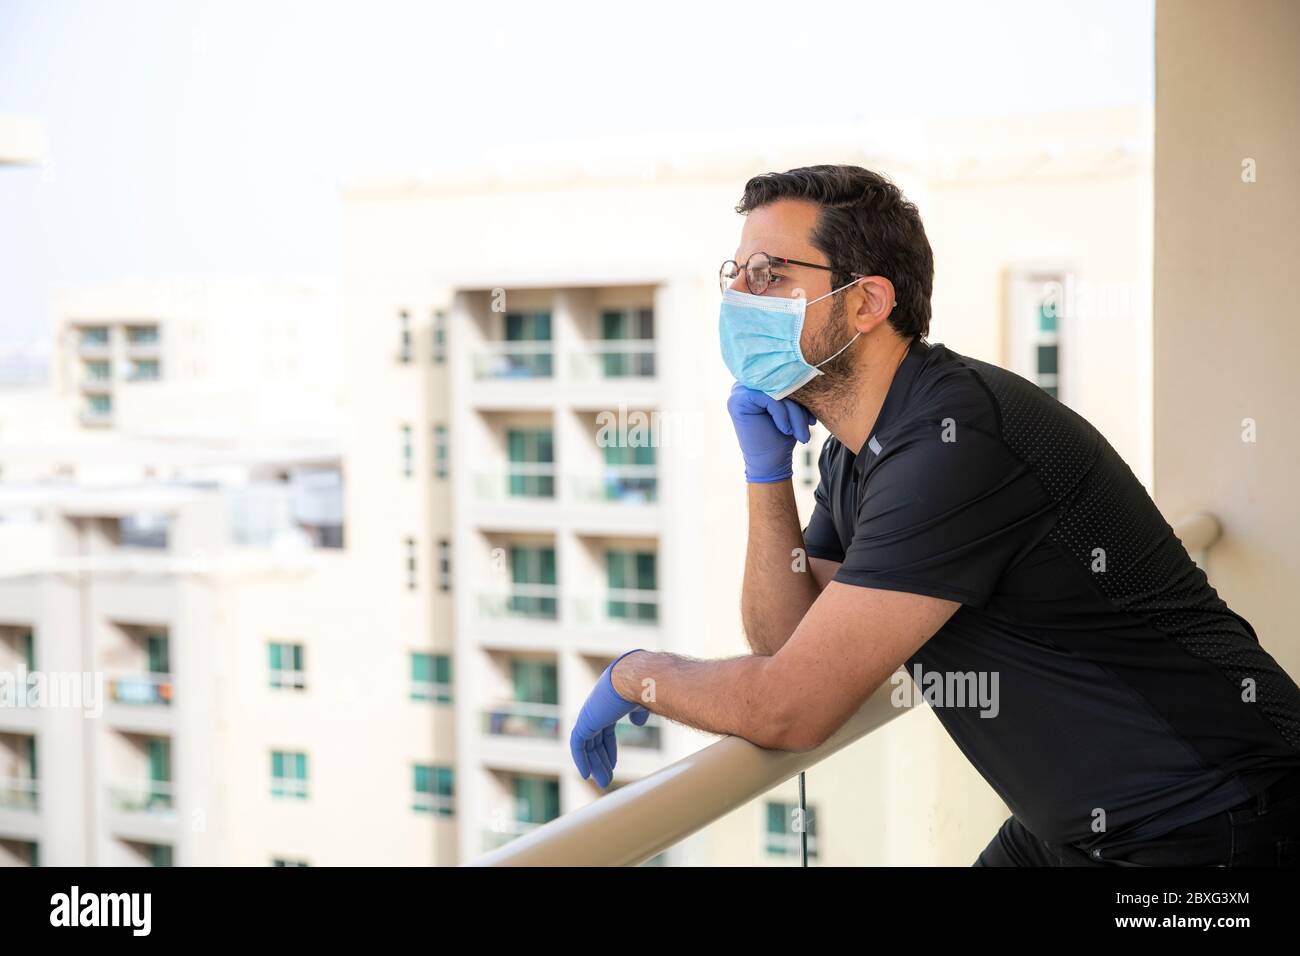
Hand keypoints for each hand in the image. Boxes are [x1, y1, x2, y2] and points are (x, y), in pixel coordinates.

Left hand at [569, 649, 649, 787]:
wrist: (640, 679)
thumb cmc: (647, 688)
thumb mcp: (643, 703)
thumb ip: (638, 712)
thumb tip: (636, 721)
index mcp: (609, 703)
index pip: (605, 730)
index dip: (608, 748)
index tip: (613, 765)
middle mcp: (597, 707)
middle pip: (595, 739)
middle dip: (601, 760)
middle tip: (605, 780)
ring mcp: (590, 713)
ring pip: (586, 744)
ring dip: (594, 765)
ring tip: (603, 782)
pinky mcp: (585, 719)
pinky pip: (577, 743)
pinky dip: (581, 759)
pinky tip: (586, 775)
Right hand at [726, 382, 816, 482]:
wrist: (771, 463)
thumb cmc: (783, 435)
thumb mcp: (793, 406)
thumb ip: (794, 386)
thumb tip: (810, 365)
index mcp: (759, 381)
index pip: (786, 377)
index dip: (803, 392)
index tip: (812, 417)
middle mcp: (746, 382)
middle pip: (782, 382)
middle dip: (799, 405)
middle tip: (809, 426)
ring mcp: (739, 390)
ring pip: (777, 390)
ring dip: (793, 413)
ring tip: (800, 433)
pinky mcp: (738, 400)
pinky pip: (769, 398)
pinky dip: (782, 414)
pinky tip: (785, 430)